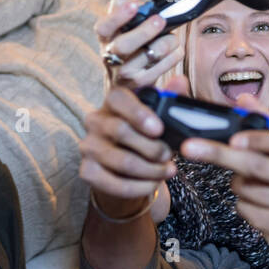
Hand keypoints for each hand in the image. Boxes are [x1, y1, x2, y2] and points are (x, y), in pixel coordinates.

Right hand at [78, 85, 176, 219]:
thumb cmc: (146, 138)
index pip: (118, 98)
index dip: (138, 113)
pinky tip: (154, 184)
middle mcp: (95, 121)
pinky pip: (114, 183)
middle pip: (120, 131)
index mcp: (113, 102)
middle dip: (151, 147)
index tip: (159, 129)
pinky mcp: (87, 171)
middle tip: (169, 155)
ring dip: (151, 170)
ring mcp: (88, 146)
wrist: (128, 172)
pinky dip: (139, 186)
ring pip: (121, 160)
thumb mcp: (159, 118)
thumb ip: (169, 100)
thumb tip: (181, 82)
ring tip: (168, 171)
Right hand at [97, 0, 184, 91]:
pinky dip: (174, 54)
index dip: (117, 16)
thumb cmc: (127, 44)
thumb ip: (124, 6)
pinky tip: (174, 49)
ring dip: (167, 41)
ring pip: (151, 54)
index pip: (103, 27)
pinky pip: (165, 65)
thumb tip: (140, 4)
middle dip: (145, 31)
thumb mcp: (119, 26)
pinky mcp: (142, 83)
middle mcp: (111, 57)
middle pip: (124, 46)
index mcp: (105, 38)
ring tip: (171, 36)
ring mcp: (125, 73)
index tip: (133, 6)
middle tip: (160, 20)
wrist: (123, 83)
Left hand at [180, 131, 268, 268]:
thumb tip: (243, 98)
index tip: (233, 138)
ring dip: (239, 187)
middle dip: (220, 155)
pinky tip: (260, 210)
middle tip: (189, 148)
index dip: (259, 139)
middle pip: (257, 167)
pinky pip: (247, 211)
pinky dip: (244, 207)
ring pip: (246, 190)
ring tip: (256, 191)